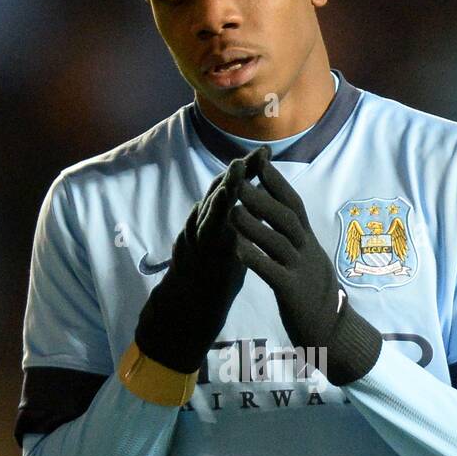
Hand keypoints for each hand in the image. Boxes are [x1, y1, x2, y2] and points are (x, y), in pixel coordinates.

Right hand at [134, 147, 265, 373]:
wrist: (193, 303)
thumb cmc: (216, 269)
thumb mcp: (233, 239)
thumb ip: (243, 218)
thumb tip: (262, 195)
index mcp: (216, 217)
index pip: (232, 187)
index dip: (248, 170)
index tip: (265, 152)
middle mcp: (202, 224)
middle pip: (217, 195)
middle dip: (233, 177)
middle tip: (246, 160)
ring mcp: (194, 241)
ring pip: (205, 215)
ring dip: (218, 198)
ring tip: (231, 182)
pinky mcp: (190, 259)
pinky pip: (198, 242)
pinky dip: (207, 228)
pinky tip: (218, 218)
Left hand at [226, 147, 382, 385]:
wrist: (335, 334)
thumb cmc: (318, 297)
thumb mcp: (310, 262)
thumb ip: (298, 241)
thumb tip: (287, 219)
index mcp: (309, 243)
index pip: (295, 205)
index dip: (278, 182)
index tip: (262, 160)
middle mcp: (308, 252)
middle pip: (286, 217)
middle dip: (263, 196)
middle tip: (240, 177)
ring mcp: (302, 272)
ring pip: (278, 242)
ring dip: (254, 225)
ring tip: (232, 209)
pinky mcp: (294, 293)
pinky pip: (272, 273)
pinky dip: (255, 259)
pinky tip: (237, 250)